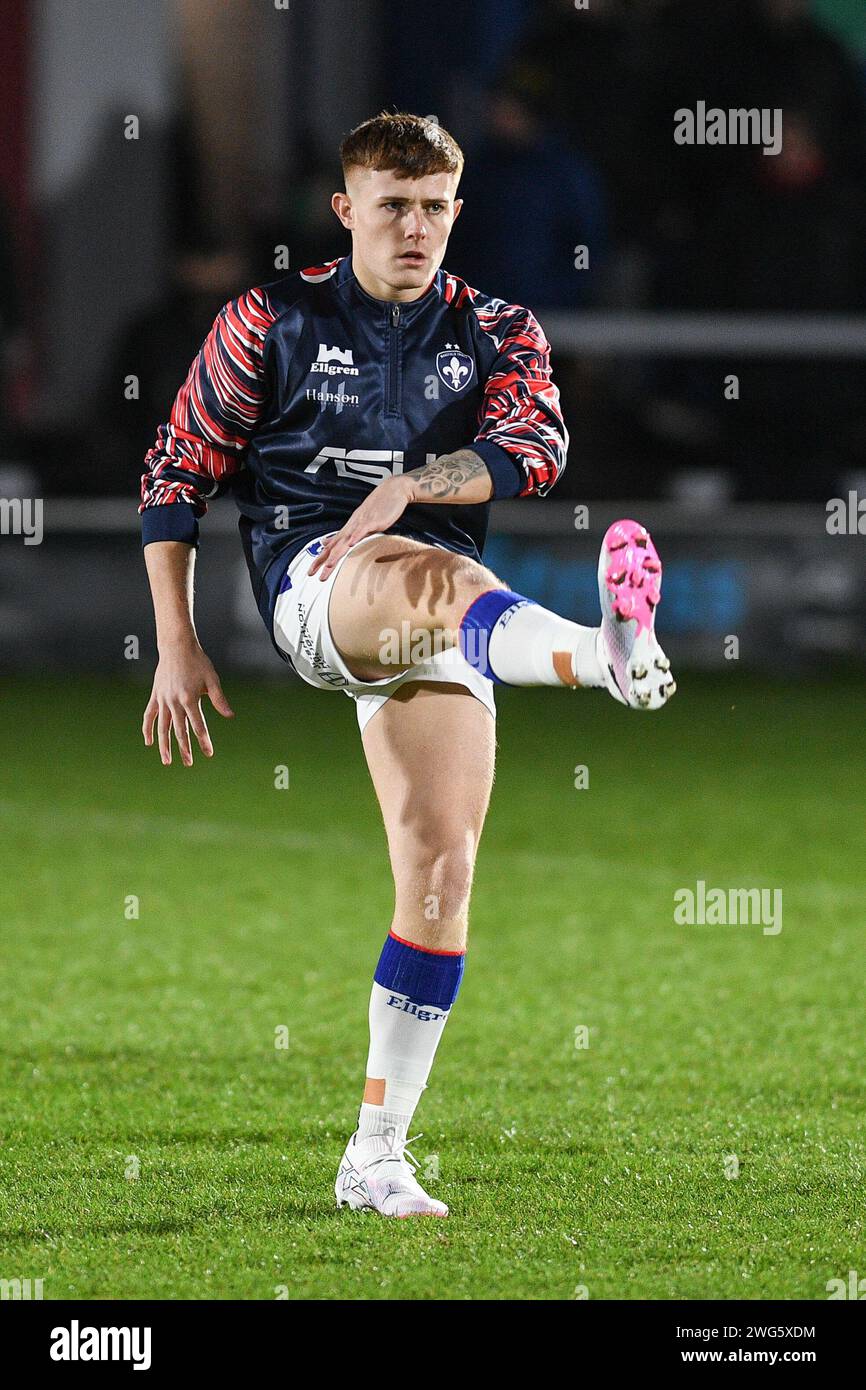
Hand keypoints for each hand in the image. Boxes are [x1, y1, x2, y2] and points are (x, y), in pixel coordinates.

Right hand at [142, 639, 233, 765]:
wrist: (176, 646)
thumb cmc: (198, 662)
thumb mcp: (212, 679)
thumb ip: (220, 699)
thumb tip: (230, 716)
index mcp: (190, 698)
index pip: (198, 725)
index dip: (204, 741)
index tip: (209, 753)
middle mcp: (174, 702)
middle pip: (179, 730)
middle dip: (184, 749)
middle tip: (189, 763)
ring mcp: (163, 700)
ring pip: (162, 727)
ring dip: (164, 745)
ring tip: (167, 761)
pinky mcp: (156, 696)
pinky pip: (149, 716)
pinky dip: (148, 729)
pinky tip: (149, 742)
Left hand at [309, 474, 413, 580]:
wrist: (393, 491)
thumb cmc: (379, 507)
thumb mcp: (361, 522)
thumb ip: (348, 533)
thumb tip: (334, 541)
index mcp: (348, 529)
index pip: (330, 547)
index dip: (320, 560)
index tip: (311, 572)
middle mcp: (351, 527)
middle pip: (334, 547)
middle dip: (323, 561)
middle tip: (313, 574)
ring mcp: (361, 523)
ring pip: (346, 540)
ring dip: (337, 553)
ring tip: (328, 565)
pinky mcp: (373, 520)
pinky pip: (363, 529)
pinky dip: (356, 536)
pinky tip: (351, 544)